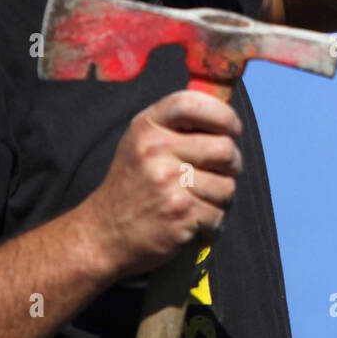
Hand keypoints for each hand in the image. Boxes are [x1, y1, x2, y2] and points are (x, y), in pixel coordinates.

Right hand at [80, 89, 242, 278]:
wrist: (103, 234)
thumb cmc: (134, 184)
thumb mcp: (143, 143)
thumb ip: (179, 125)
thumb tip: (228, 117)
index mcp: (147, 127)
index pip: (193, 103)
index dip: (224, 114)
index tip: (232, 129)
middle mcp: (156, 151)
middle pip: (225, 148)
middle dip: (232, 164)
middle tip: (219, 173)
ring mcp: (168, 183)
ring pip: (227, 186)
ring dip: (221, 197)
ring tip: (198, 200)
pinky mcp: (179, 214)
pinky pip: (219, 215)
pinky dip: (212, 223)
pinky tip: (192, 221)